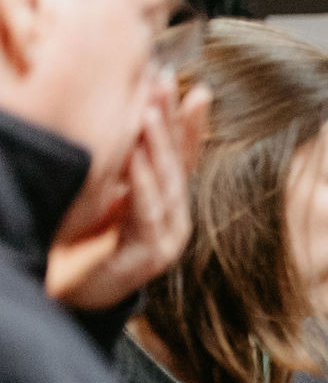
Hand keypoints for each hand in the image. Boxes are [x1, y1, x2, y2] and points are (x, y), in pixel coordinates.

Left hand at [46, 78, 208, 309]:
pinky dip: (142, 182)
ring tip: (148, 112)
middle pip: (178, 165)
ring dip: (159, 146)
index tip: (194, 90)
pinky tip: (135, 158)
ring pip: (168, 185)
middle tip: (163, 84)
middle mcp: (177, 221)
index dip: (190, 124)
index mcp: (170, 207)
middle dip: (170, 122)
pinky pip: (148, 211)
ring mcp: (168, 240)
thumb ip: (126, 171)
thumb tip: (131, 129)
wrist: (77, 297)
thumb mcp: (111, 201)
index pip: (187, 159)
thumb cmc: (88, 248)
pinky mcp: (151, 257)